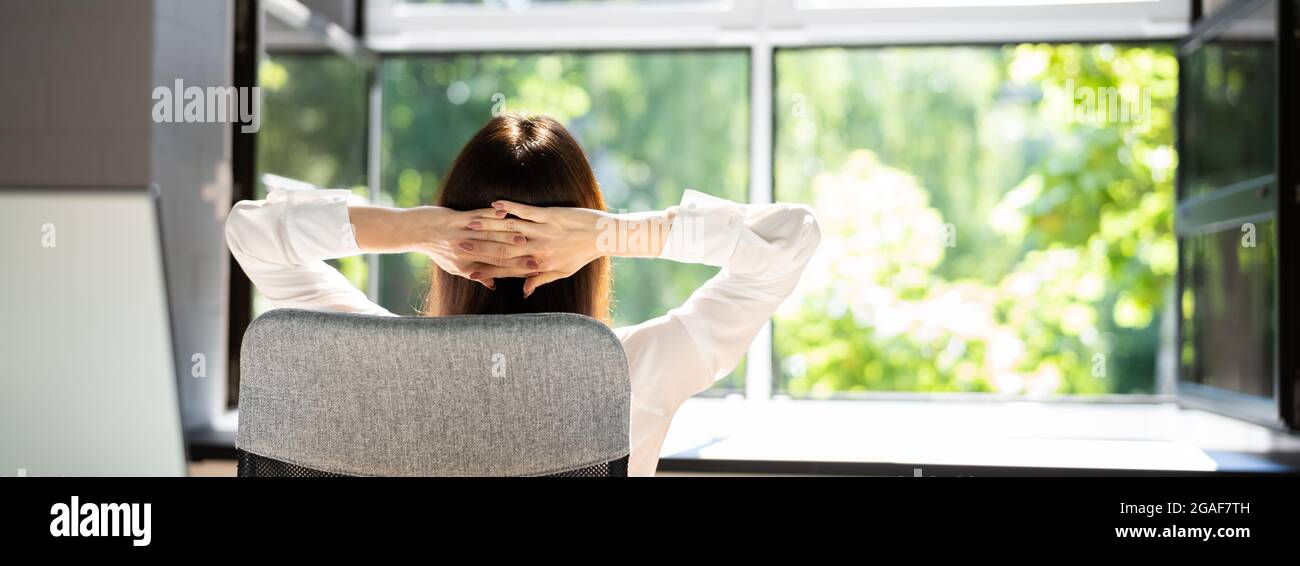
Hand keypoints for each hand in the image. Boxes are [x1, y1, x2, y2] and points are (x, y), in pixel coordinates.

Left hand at [414, 206, 541, 289]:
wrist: (414, 231)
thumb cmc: (437, 249)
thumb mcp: (455, 266)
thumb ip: (477, 274)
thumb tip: (494, 284)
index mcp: (465, 266)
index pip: (495, 269)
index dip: (514, 270)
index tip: (532, 271)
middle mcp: (463, 252)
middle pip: (494, 254)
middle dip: (516, 256)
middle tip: (536, 257)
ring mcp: (459, 235)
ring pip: (487, 237)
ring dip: (506, 236)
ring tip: (525, 237)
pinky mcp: (454, 220)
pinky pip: (475, 217)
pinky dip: (490, 215)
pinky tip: (503, 212)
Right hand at [466, 200, 608, 296]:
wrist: (604, 236)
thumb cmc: (582, 254)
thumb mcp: (562, 271)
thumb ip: (541, 279)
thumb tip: (523, 290)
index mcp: (540, 264)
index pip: (508, 268)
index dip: (488, 270)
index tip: (469, 271)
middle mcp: (539, 249)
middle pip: (504, 250)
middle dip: (481, 249)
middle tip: (460, 246)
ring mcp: (544, 232)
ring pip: (511, 230)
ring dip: (489, 227)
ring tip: (469, 224)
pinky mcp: (551, 216)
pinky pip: (527, 212)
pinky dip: (511, 208)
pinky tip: (495, 204)